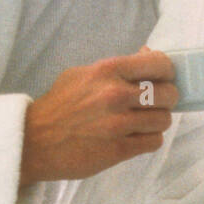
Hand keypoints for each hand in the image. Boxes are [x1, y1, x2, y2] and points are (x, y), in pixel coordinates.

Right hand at [19, 48, 177, 186]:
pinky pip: (154, 141)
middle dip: (166, 99)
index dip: (167, 72)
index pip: (159, 64)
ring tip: (142, 122)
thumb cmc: (58, 106)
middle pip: (168, 94)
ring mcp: (119, 124)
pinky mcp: (119, 149)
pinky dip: (149, 139)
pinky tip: (136, 137)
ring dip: (157, 122)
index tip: (164, 78)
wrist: (34, 141)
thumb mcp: (82, 74)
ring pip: (164, 119)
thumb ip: (117, 67)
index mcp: (107, 70)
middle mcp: (116, 94)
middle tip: (154, 104)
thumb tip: (147, 54)